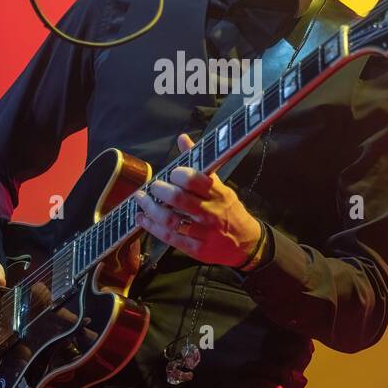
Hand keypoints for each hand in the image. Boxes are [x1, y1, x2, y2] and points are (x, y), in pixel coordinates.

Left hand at [133, 133, 262, 267]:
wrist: (246, 244)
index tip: (170, 174)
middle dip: (160, 190)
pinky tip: (142, 218)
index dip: (178, 175)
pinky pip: (170, 237)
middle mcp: (211, 213)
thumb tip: (182, 138)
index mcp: (218, 194)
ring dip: (150, 209)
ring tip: (141, 200)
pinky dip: (152, 227)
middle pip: (179, 199)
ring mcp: (203, 232)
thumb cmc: (228, 210)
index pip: (195, 180)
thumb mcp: (219, 186)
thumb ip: (199, 164)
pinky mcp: (196, 249)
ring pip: (171, 220)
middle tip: (152, 186)